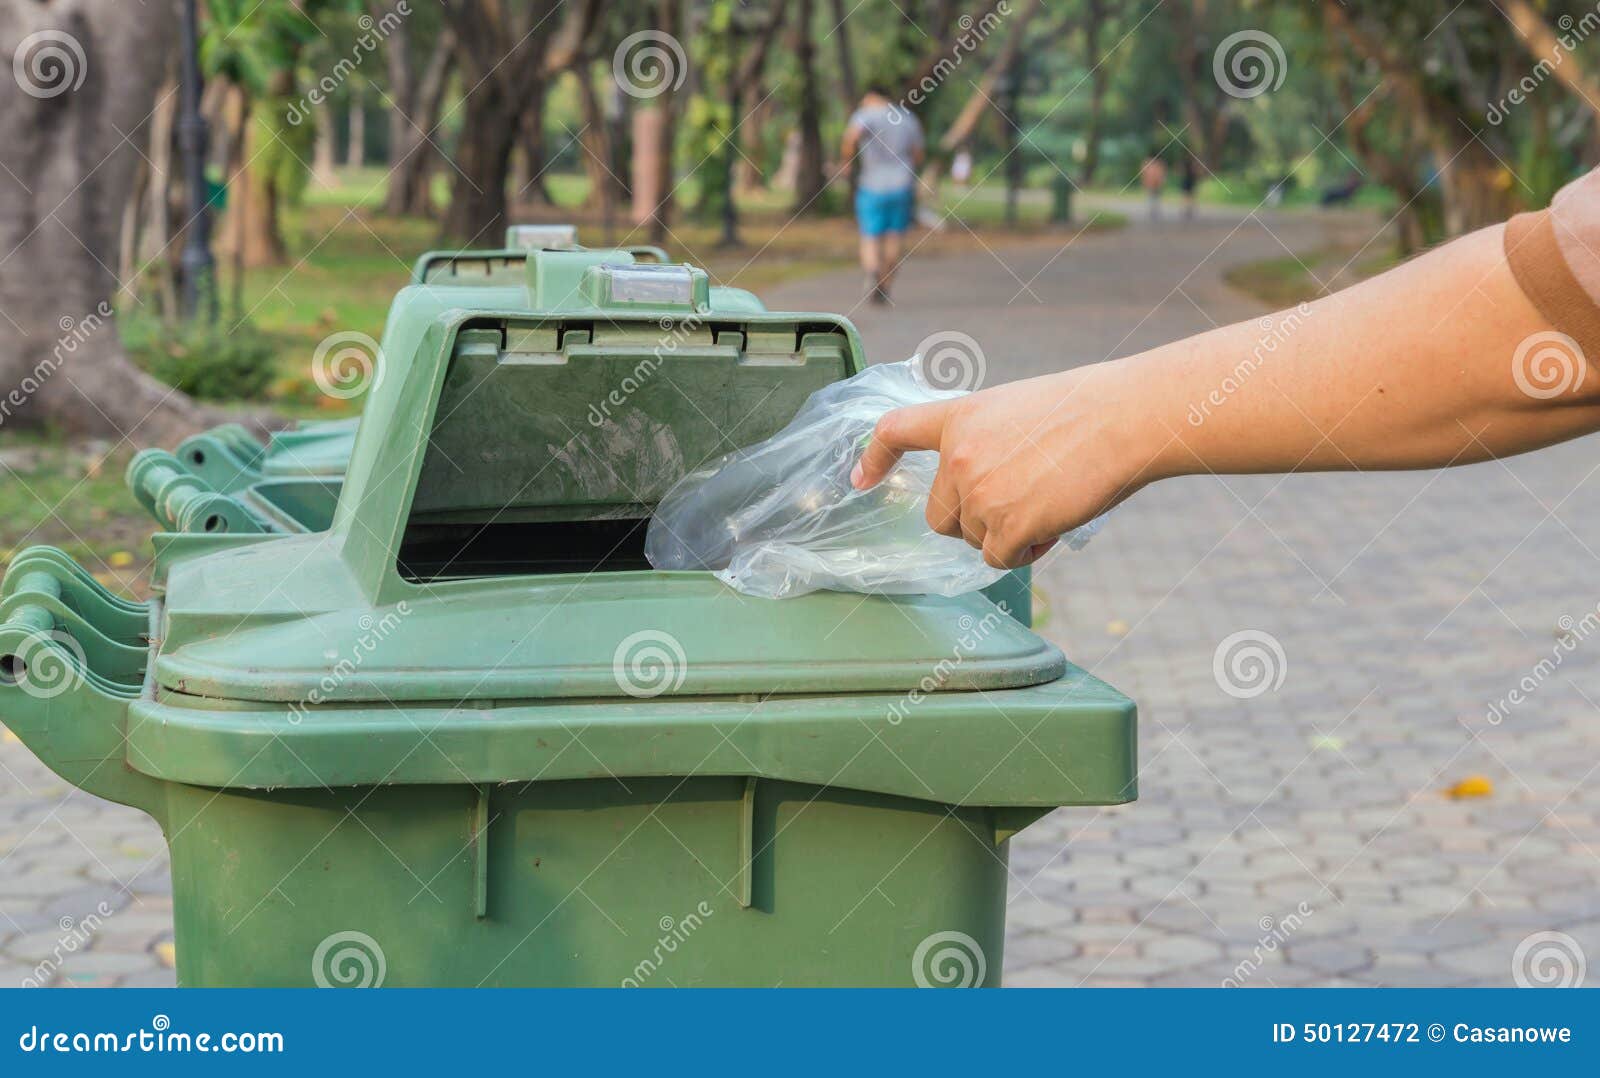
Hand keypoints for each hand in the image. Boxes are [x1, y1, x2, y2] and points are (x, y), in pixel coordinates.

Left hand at [850, 364, 1160, 568]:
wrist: (1122, 420)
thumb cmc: (1086, 411)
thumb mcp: (1017, 409)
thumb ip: (986, 443)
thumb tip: (985, 485)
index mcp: (960, 419)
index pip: (896, 431)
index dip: (873, 458)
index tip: (858, 479)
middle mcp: (958, 457)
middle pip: (939, 517)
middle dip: (971, 521)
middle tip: (1019, 503)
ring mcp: (979, 494)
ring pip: (973, 540)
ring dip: (1004, 535)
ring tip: (1047, 504)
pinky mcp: (1006, 526)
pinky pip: (999, 559)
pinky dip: (1025, 551)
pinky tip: (1053, 524)